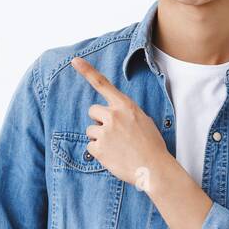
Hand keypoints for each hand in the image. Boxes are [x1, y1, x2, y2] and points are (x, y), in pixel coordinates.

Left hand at [71, 55, 173, 192]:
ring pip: (91, 130)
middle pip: (92, 110)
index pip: (103, 84)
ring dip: (99, 137)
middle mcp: (113, 115)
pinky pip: (90, 146)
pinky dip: (99, 152)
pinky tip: (113, 156)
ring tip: (117, 147)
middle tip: (114, 133)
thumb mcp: (143, 120)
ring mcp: (104, 132)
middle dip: (99, 120)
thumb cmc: (151, 145)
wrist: (153, 168)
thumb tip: (112, 115)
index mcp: (125, 106)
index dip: (86, 71)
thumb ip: (125, 113)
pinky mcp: (97, 148)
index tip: (74, 61)